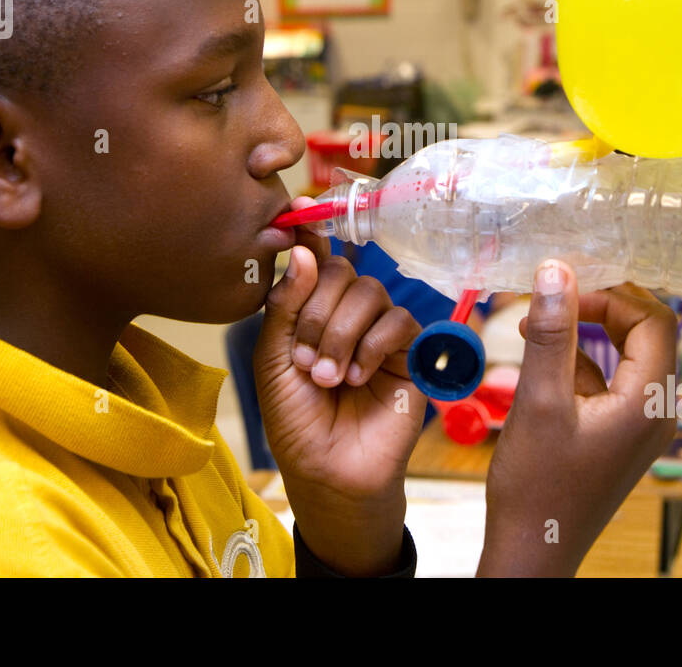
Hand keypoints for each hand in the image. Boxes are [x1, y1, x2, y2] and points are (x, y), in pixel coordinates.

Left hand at [254, 199, 425, 574]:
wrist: (329, 473)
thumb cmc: (296, 422)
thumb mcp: (273, 362)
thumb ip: (285, 306)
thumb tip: (304, 249)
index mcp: (309, 311)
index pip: (314, 259)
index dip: (310, 233)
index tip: (295, 209)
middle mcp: (344, 315)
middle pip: (342, 271)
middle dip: (319, 312)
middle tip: (307, 358)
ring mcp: (378, 332)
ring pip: (370, 293)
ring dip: (342, 333)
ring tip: (329, 377)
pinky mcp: (408, 354)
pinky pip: (399, 322)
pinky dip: (373, 346)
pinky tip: (358, 377)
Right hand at [477, 260, 676, 576]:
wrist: (533, 549)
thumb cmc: (537, 486)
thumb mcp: (539, 400)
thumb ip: (552, 333)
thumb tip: (556, 272)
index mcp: (649, 403)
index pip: (654, 321)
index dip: (612, 294)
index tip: (565, 290)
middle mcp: (656, 412)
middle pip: (647, 333)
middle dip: (601, 306)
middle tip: (556, 296)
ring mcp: (640, 424)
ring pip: (628, 355)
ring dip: (588, 330)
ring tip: (538, 323)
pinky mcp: (619, 434)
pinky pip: (611, 380)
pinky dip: (581, 360)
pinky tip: (542, 357)